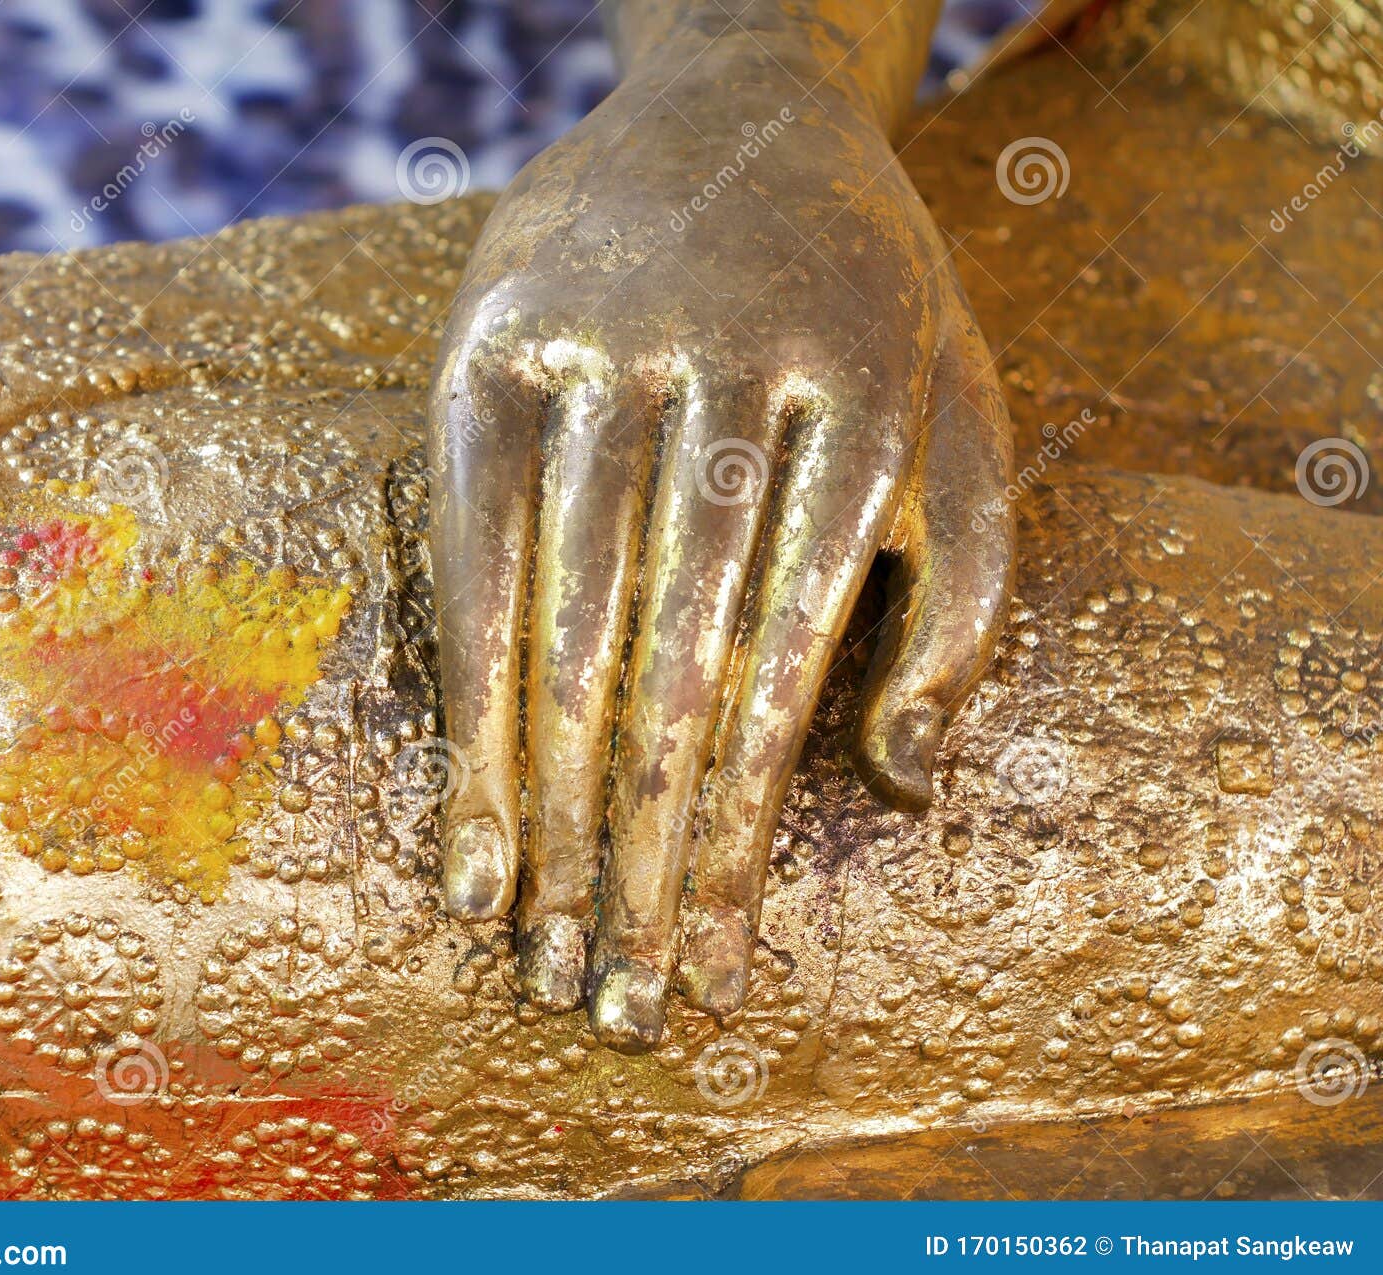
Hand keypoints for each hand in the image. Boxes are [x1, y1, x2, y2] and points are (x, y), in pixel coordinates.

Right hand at [427, 36, 1013, 1050]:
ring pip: (564, 630)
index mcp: (862, 410)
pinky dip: (468, 708)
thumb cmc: (867, 301)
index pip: (782, 672)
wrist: (738, 107)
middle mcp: (724, 384)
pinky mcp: (485, 349)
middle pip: (669, 673)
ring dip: (551, 815)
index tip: (718, 968)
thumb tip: (908, 782)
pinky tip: (470, 831)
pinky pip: (467, 555)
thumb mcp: (969, 424)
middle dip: (643, 860)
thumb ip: (971, 600)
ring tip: (543, 953)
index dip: (744, 837)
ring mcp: (594, 358)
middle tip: (621, 1005)